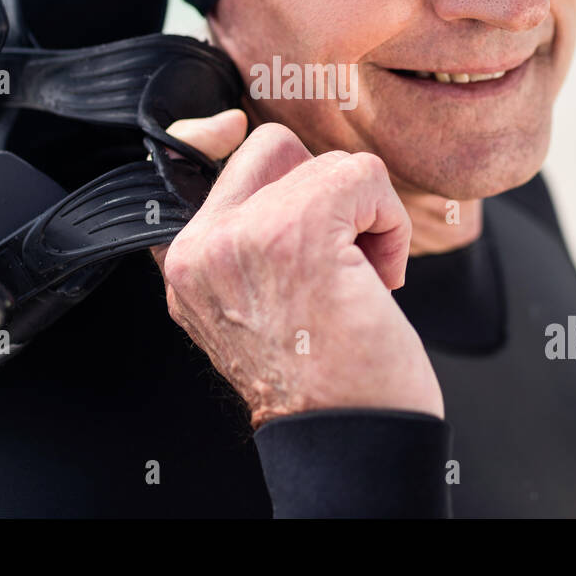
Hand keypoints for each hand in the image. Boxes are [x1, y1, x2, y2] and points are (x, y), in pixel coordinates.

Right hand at [152, 110, 442, 427]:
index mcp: (187, 263)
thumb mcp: (257, 302)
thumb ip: (246, 232)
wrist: (348, 439)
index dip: (226, 136)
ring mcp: (243, 237)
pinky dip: (388, 223)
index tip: (242, 141)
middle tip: (336, 258)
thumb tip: (235, 137)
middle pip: (268, 145)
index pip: (195, 152)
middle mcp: (201, 248)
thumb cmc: (322, 380)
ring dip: (363, 217)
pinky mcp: (296, 232)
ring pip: (323, 163)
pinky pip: (361, 176)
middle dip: (321, 191)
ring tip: (357, 281)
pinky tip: (378, 278)